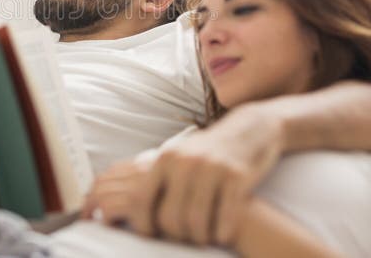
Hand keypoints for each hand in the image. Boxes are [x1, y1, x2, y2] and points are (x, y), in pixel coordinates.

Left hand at [84, 104, 285, 246]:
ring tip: (203, 240)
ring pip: (195, 221)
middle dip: (174, 235)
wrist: (248, 130)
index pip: (140, 199)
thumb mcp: (176, 156)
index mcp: (164, 159)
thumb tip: (121, 203)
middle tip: (182, 241)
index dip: (140, 223)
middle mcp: (184, 162)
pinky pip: (224, 216)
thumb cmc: (207, 152)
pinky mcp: (237, 176)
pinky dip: (222, 231)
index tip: (147, 234)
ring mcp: (211, 168)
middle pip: (168, 216)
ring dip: (199, 238)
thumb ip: (154, 176)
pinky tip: (223, 236)